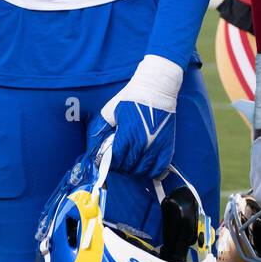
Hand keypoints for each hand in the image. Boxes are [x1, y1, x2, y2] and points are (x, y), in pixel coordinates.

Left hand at [85, 55, 182, 178]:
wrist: (156, 89)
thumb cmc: (131, 98)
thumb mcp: (110, 111)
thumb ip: (101, 129)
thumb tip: (93, 145)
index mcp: (126, 134)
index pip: (115, 160)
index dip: (109, 162)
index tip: (107, 159)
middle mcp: (141, 143)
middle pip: (128, 167)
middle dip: (120, 166)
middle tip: (118, 161)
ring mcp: (156, 146)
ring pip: (142, 170)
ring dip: (133, 170)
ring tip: (130, 163)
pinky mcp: (167, 147)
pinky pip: (158, 169)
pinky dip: (151, 172)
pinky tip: (145, 166)